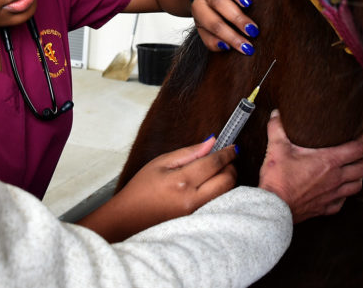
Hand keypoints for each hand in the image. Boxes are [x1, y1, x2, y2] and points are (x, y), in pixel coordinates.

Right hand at [77, 138, 237, 241]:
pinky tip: (210, 184)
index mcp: (181, 182)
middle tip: (226, 158)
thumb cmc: (141, 188)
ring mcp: (196, 212)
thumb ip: (189, 152)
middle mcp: (192, 199)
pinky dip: (219, 190)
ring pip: (226, 193)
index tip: (234, 147)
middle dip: (231, 166)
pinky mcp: (197, 220)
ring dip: (227, 179)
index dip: (227, 153)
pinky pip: (217, 202)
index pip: (214, 163)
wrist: (128, 218)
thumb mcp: (160, 163)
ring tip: (216, 170)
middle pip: (227, 180)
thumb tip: (212, 142)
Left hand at [192, 0, 259, 54]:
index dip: (229, 36)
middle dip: (236, 18)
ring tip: (249, 4)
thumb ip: (211, 41)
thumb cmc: (210, 15)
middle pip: (219, 3)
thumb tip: (225, 46)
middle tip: (253, 30)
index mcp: (199, 9)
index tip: (245, 47)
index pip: (213, 24)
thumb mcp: (205, 30)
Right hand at [258, 110, 362, 222]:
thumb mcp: (276, 147)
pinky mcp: (326, 208)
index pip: (360, 147)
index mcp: (329, 161)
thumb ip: (277, 127)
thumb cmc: (278, 179)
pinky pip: (344, 200)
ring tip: (355, 165)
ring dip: (360, 173)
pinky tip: (340, 188)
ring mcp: (333, 195)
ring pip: (358, 184)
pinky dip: (346, 192)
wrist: (273, 208)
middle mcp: (336, 178)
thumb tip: (276, 114)